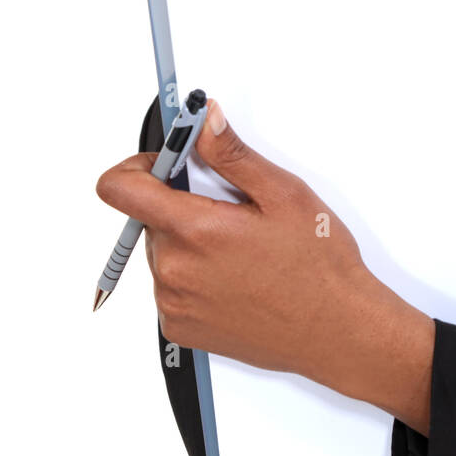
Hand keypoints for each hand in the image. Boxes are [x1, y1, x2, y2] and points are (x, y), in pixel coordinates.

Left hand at [95, 99, 386, 386]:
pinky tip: (235, 279)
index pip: (119, 187)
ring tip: (241, 252)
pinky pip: (171, 287)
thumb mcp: (284, 194)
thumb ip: (231, 154)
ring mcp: (174, 304)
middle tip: (232, 213)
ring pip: (163, 252)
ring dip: (190, 243)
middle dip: (183, 206)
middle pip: (150, 217)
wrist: (336, 332)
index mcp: (194, 230)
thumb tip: (203, 123)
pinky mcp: (180, 328)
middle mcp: (174, 270)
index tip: (165, 163)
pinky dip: (194, 277)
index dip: (138, 166)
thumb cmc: (318, 268)